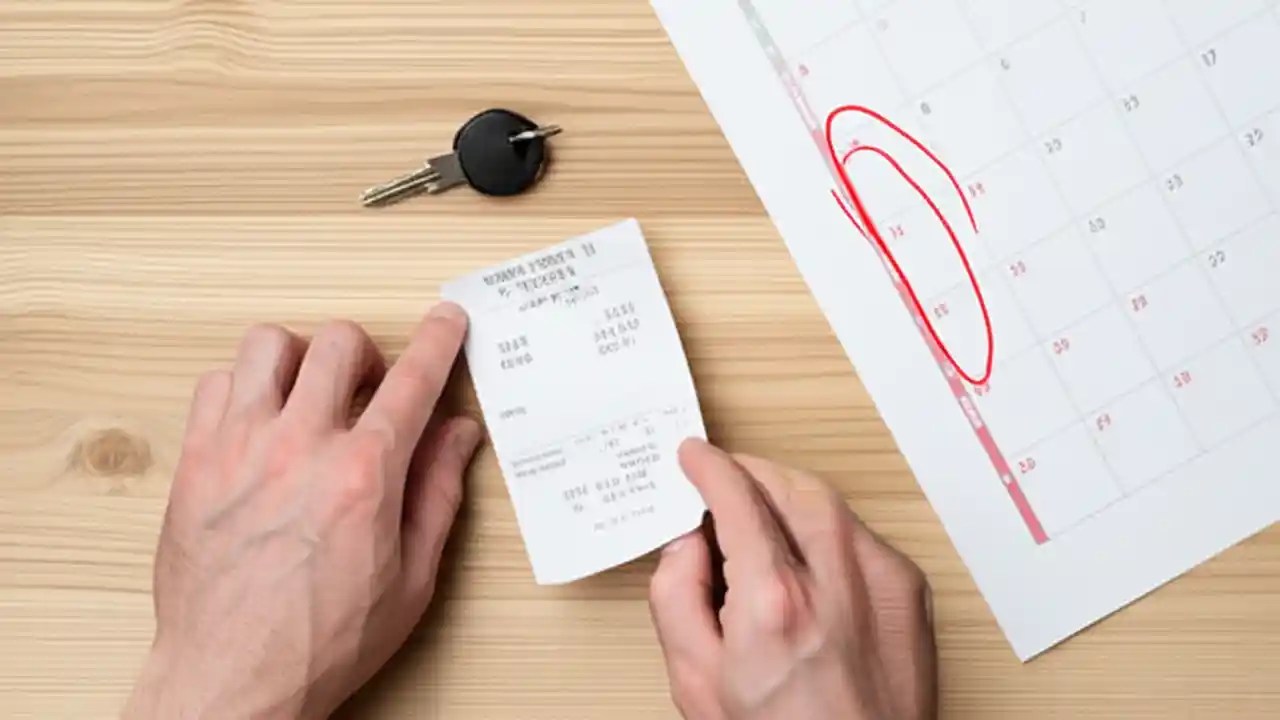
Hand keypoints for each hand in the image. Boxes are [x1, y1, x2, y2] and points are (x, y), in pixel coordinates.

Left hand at [125, 304, 481, 719]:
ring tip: (309, 392)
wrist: (231, 678)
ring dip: (300, 358)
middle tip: (370, 384)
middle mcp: (299, 448)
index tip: (446, 320)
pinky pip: (215, 384)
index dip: (438, 340)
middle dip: (367, 352)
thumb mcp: (411, 578)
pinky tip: (260, 418)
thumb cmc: (319, 641)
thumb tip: (457, 436)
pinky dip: (243, 386)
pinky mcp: (195, 462)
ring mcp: (240, 449)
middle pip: (339, 343)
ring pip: (268, 345)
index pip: (412, 381)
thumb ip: (437, 494)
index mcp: (363, 476)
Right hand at [649, 439, 936, 719]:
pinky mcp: (911, 595)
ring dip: (787, 495)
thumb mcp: (696, 681)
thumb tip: (686, 544)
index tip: (696, 457)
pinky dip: (827, 530)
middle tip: (724, 483)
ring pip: (829, 503)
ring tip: (759, 518)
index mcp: (775, 602)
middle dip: (750, 473)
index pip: (738, 497)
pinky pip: (861, 536)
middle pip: (787, 485)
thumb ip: (676, 597)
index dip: (710, 467)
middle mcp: (836, 582)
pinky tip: (806, 557)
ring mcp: (883, 584)